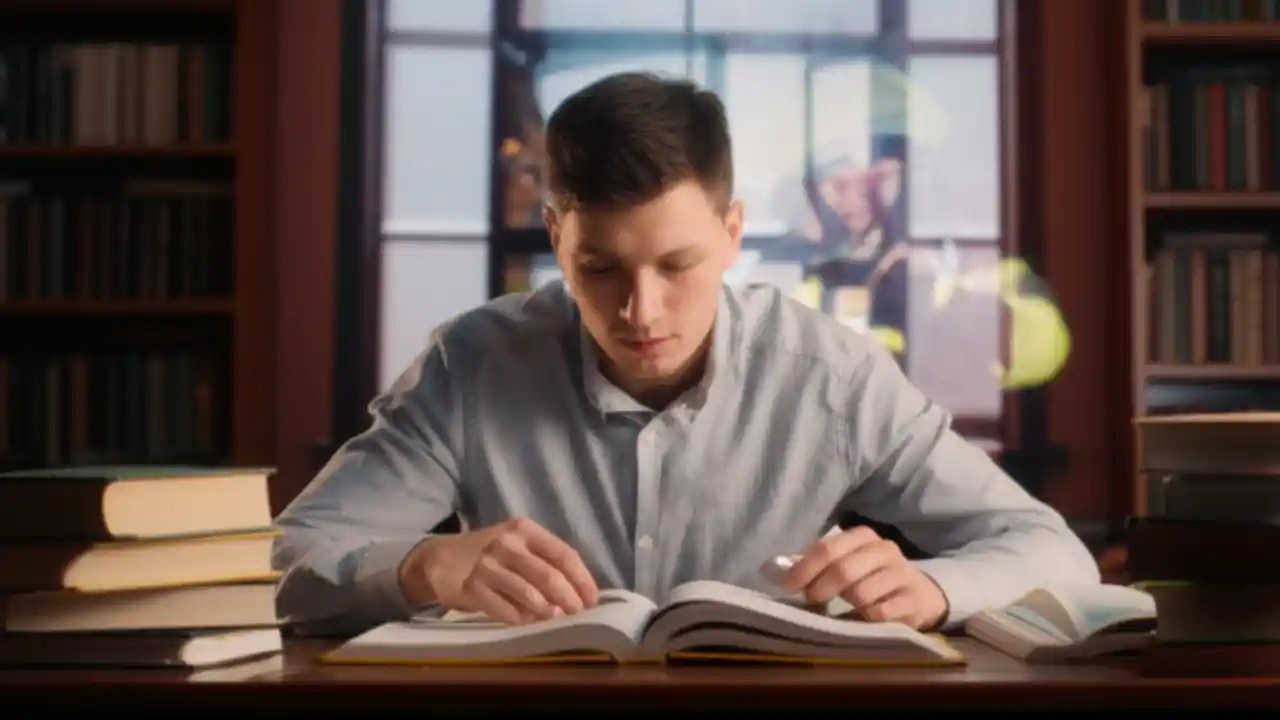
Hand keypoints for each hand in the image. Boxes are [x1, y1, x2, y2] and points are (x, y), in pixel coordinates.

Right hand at [398, 517, 599, 624]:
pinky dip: (522, 619)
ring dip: (547, 611)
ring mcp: (488, 567)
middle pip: (549, 577)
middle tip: (576, 612)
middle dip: (569, 599)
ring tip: (553, 617)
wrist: (440, 559)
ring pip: (530, 596)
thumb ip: (544, 559)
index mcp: (524, 530)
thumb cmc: (489, 553)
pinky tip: (527, 620)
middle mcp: (507, 545)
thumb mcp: (516, 543)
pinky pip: (507, 611)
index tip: (592, 599)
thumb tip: (579, 588)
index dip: (582, 579)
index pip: (564, 554)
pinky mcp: (473, 589)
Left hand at [781, 526, 947, 630]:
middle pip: (843, 569)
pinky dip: (867, 619)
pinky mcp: (913, 600)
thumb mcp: (847, 565)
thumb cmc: (872, 579)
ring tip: (846, 609)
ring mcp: (901, 574)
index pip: (827, 548)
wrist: (920, 595)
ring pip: (862, 593)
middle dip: (821, 588)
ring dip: (847, 606)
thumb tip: (780, 575)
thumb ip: (819, 566)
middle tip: (812, 601)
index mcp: (862, 536)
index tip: (789, 586)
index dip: (805, 568)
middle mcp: (884, 550)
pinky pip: (881, 612)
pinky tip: (866, 619)